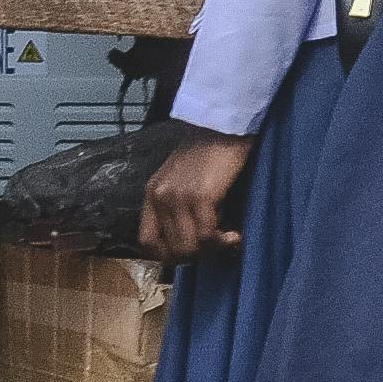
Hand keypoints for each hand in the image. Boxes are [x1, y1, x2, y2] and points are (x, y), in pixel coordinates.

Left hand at [138, 125, 252, 261]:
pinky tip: (235, 234)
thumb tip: (192, 235)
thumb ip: (178, 201)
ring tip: (229, 242)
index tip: (192, 253)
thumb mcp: (182, 176)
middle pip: (170, 249)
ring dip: (212, 251)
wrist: (224, 125)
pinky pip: (207, 234)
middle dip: (196, 256)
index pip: (147, 241)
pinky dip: (223, 241)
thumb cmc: (210, 150)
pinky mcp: (201, 196)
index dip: (168, 256)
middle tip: (217, 249)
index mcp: (152, 193)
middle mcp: (160, 197)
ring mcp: (178, 197)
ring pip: (189, 246)